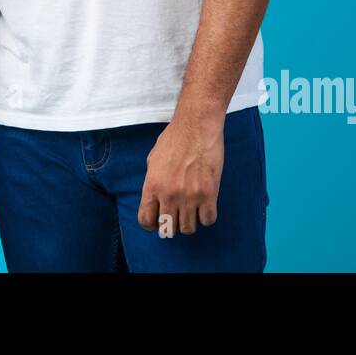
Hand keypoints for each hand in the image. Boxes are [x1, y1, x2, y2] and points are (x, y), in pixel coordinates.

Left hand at [137, 112, 224, 235]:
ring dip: (190, 222)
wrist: (197, 125)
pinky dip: (207, 216)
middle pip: (168, 229)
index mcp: (152, 186)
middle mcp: (169, 194)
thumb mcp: (153, 159)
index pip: (146, 221)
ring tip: (192, 209)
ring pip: (188, 228)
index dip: (152, 225)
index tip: (159, 221)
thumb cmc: (175, 138)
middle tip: (178, 215)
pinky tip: (205, 206)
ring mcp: (190, 196)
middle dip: (172, 225)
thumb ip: (152, 182)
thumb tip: (154, 199)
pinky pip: (208, 220)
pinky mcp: (209, 193)